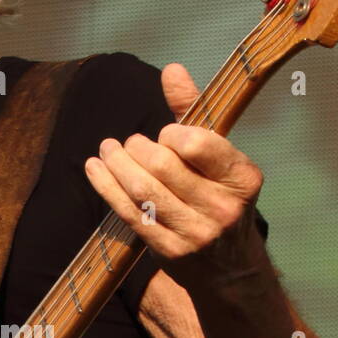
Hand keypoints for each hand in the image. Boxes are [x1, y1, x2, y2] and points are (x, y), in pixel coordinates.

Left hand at [84, 62, 265, 291]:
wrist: (229, 267)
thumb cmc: (219, 196)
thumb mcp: (219, 157)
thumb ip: (195, 112)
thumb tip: (171, 70)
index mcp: (243, 178)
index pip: (197, 144)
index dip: (172, 134)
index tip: (165, 135)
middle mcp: (223, 208)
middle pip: (163, 166)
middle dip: (138, 149)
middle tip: (129, 144)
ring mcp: (196, 233)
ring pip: (143, 190)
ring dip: (116, 165)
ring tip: (107, 150)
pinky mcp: (169, 251)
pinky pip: (129, 213)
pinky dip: (107, 187)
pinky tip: (95, 169)